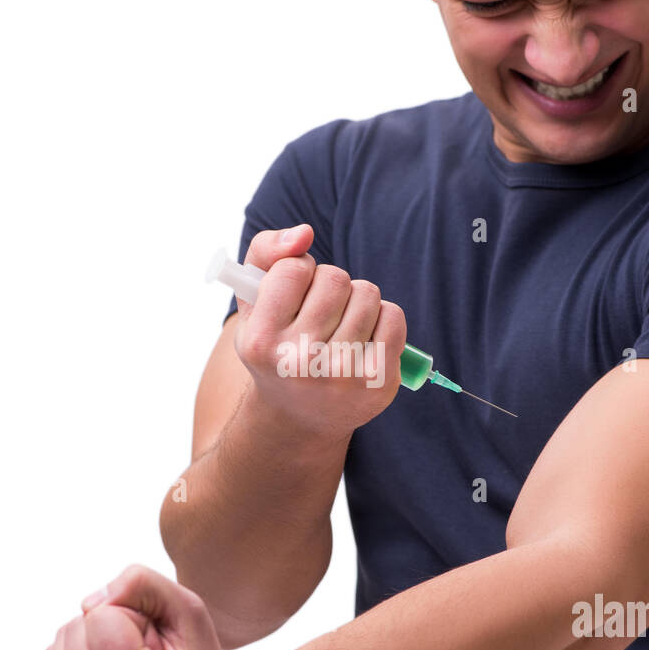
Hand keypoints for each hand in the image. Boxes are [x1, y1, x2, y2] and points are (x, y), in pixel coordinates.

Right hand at [234, 224, 406, 439]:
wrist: (300, 415)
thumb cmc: (277, 345)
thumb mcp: (254, 302)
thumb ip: (267, 252)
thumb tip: (304, 234)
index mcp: (261, 342)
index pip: (293, 268)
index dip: (298, 271)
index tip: (295, 294)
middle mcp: (300, 361)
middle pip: (335, 277)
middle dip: (330, 285)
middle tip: (320, 313)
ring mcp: (342, 374)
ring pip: (366, 292)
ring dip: (357, 300)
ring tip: (341, 326)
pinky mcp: (378, 381)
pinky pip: (393, 315)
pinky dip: (382, 317)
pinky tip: (364, 337)